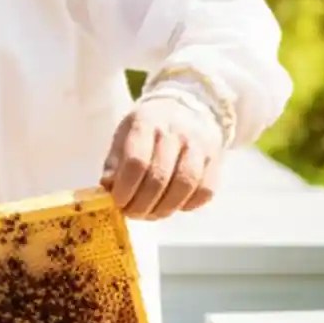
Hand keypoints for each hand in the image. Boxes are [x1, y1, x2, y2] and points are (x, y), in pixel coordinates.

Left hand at [100, 97, 223, 219]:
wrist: (189, 108)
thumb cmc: (149, 127)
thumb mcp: (124, 134)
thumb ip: (114, 161)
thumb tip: (108, 189)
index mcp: (146, 122)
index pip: (137, 161)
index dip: (125, 188)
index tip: (118, 202)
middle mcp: (176, 131)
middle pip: (159, 177)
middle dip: (142, 204)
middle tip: (131, 213)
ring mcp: (199, 145)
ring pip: (185, 186)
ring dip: (164, 209)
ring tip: (150, 214)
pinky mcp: (216, 160)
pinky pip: (205, 190)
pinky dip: (188, 205)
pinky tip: (173, 205)